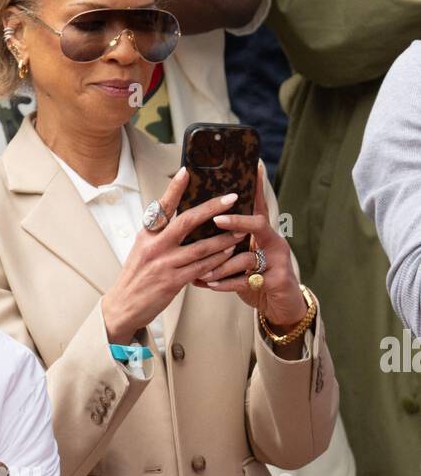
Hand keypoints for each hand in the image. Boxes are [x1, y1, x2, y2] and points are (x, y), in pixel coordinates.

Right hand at [100, 167, 247, 342]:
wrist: (123, 307)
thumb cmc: (136, 278)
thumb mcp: (141, 250)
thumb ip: (159, 235)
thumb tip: (182, 221)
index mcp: (146, 235)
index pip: (162, 207)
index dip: (174, 189)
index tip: (186, 172)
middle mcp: (154, 246)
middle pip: (187, 221)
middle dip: (212, 208)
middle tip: (231, 198)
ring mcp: (164, 264)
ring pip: (200, 247)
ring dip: (223, 238)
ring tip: (240, 230)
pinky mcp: (172, 282)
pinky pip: (200, 268)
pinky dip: (216, 260)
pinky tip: (228, 254)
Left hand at [205, 162, 308, 326]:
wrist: (282, 308)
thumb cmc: (258, 281)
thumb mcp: (242, 262)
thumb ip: (225, 251)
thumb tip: (193, 243)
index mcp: (264, 235)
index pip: (259, 207)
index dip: (256, 188)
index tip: (253, 167)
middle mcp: (274, 242)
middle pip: (259, 224)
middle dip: (237, 222)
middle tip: (216, 220)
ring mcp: (278, 261)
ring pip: (249, 256)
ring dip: (223, 263)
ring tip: (203, 270)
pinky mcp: (278, 280)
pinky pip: (248, 280)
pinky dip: (227, 283)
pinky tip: (210, 285)